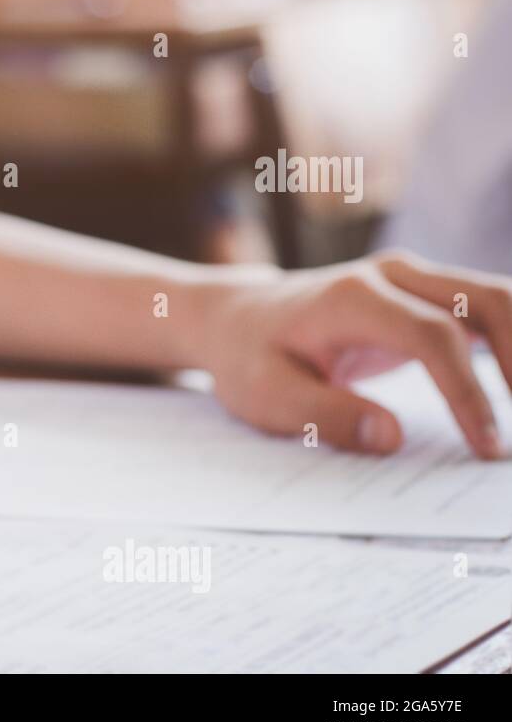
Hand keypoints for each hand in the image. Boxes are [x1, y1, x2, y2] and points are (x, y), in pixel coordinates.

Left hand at [201, 250, 511, 458]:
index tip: (486, 446)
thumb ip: (325, 415)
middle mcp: (390, 276)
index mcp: (351, 298)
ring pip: (496, 298)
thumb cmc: (250, 359)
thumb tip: (391, 437)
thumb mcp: (266, 395)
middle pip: (486, 301)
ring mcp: (411, 278)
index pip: (433, 337)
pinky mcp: (423, 293)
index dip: (468, 392)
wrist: (236, 319)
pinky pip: (484, 309)